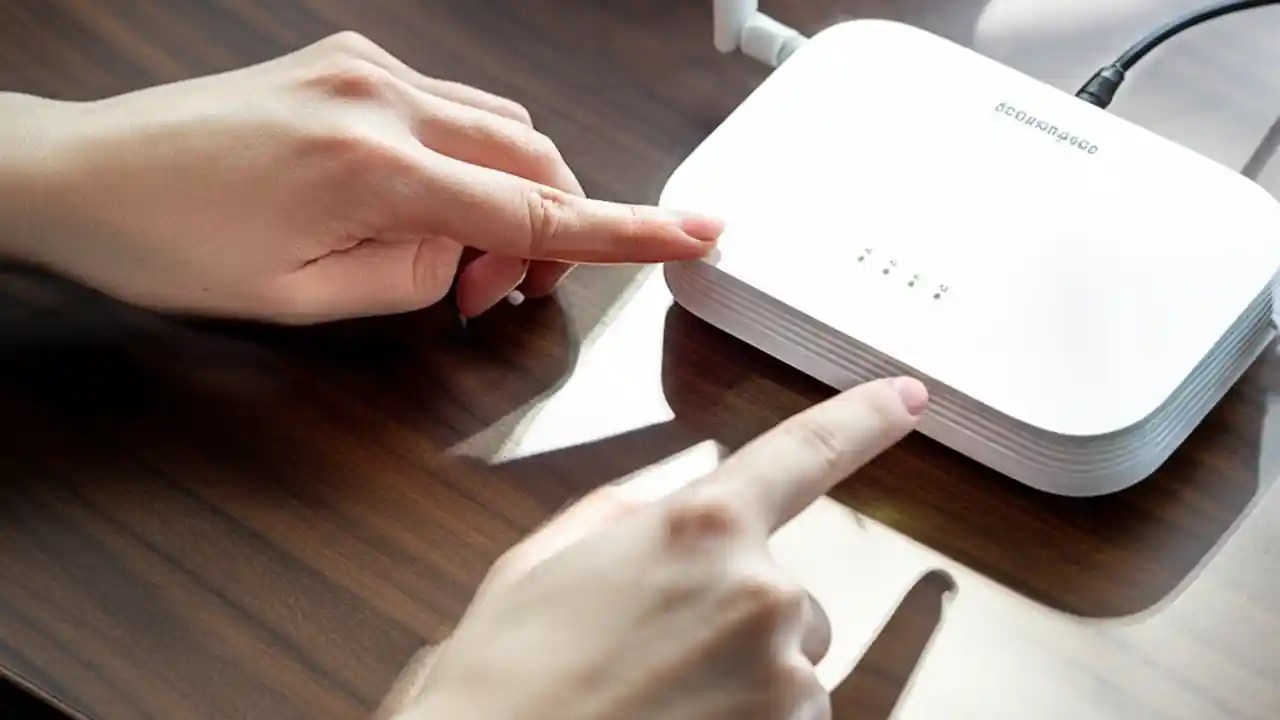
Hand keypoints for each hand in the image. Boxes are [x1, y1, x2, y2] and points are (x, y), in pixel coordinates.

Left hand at [0, 32, 720, 323]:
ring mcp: (366, 69)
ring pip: (501, 130)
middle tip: (495, 293)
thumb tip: (468, 256)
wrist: (80, 174)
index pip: (533, 211)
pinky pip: (453, 110)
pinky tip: (421, 205)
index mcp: (372, 167)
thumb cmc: (167, 242)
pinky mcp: (351, 62)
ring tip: (446, 258)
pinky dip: (466, 164)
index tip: (692, 232)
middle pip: (533, 158)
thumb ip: (414, 278)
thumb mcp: (306, 301)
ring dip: (505, 199)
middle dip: (548, 230)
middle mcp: (381, 98)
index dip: (624, 230)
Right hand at [376, 376, 929, 719]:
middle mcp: (760, 596)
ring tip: (654, 703)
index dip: (863, 419)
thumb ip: (625, 518)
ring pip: (789, 670)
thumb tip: (663, 511)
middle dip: (736, 620)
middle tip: (652, 654)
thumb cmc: (502, 684)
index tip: (905, 398)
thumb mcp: (543, 563)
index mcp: (698, 529)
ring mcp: (784, 681)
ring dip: (742, 685)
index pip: (804, 452)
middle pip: (788, 598)